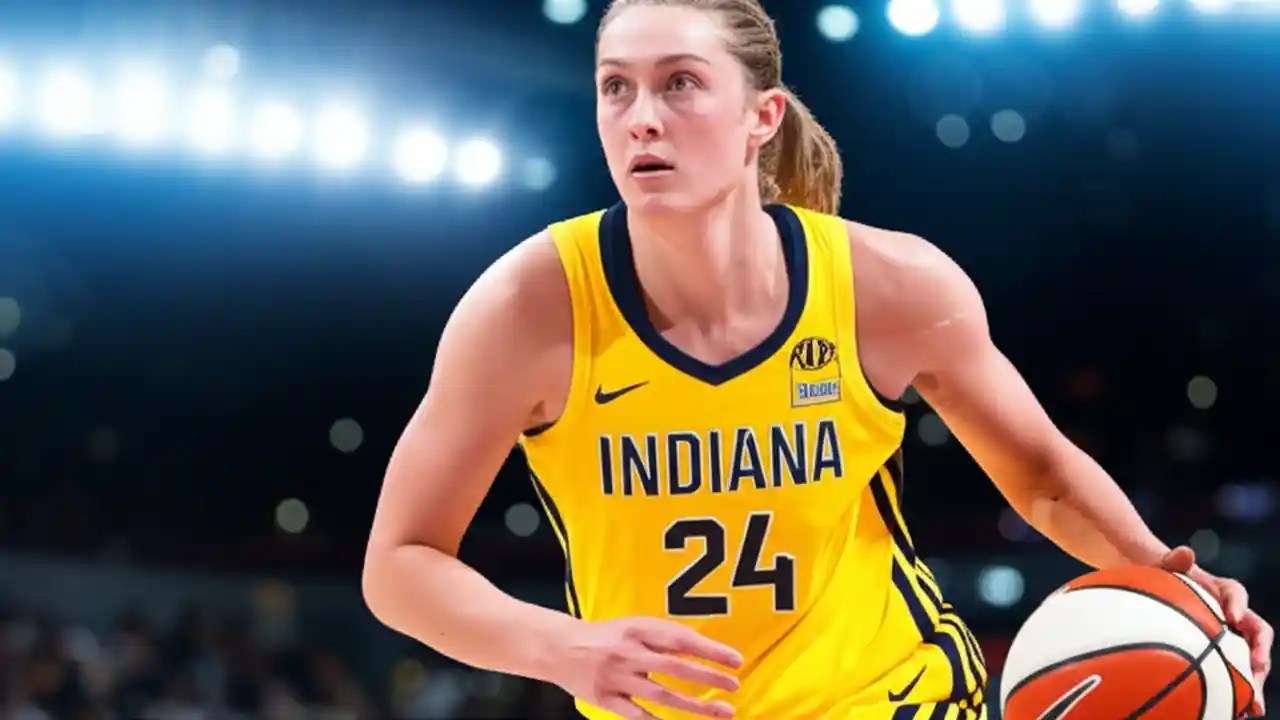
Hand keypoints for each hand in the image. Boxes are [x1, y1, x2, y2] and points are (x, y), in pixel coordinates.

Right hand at [548, 616, 743, 718]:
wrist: (560, 647)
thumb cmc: (606, 636)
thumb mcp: (633, 626)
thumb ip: (662, 636)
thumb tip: (702, 648)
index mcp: (638, 629)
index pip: (681, 639)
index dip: (711, 650)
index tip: (736, 660)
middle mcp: (629, 652)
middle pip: (675, 667)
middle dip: (708, 678)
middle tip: (734, 685)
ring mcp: (617, 677)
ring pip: (661, 696)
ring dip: (694, 706)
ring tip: (722, 712)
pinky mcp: (605, 698)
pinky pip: (636, 715)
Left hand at [1161, 546, 1272, 715]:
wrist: (1156, 583)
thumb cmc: (1161, 574)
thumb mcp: (1163, 564)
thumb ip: (1174, 560)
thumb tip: (1185, 553)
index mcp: (1220, 589)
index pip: (1236, 593)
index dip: (1237, 605)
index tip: (1231, 618)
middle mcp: (1232, 613)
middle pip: (1255, 635)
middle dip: (1259, 656)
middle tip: (1255, 674)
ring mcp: (1228, 635)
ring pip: (1250, 659)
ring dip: (1253, 682)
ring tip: (1253, 705)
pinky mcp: (1220, 652)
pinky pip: (1234, 672)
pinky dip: (1236, 691)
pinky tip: (1235, 711)